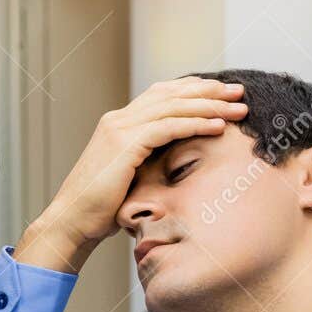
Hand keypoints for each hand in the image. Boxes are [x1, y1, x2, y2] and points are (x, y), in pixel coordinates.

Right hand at [15, 77, 247, 272]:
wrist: (73, 221)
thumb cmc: (100, 208)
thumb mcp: (128, 176)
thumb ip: (146, 159)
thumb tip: (174, 161)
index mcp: (118, 123)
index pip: (162, 95)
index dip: (194, 91)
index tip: (221, 94)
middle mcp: (118, 119)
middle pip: (171, 94)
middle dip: (208, 91)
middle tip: (238, 92)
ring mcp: (119, 129)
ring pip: (173, 106)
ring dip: (209, 106)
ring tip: (237, 108)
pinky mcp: (124, 144)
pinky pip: (169, 127)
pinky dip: (196, 124)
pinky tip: (218, 127)